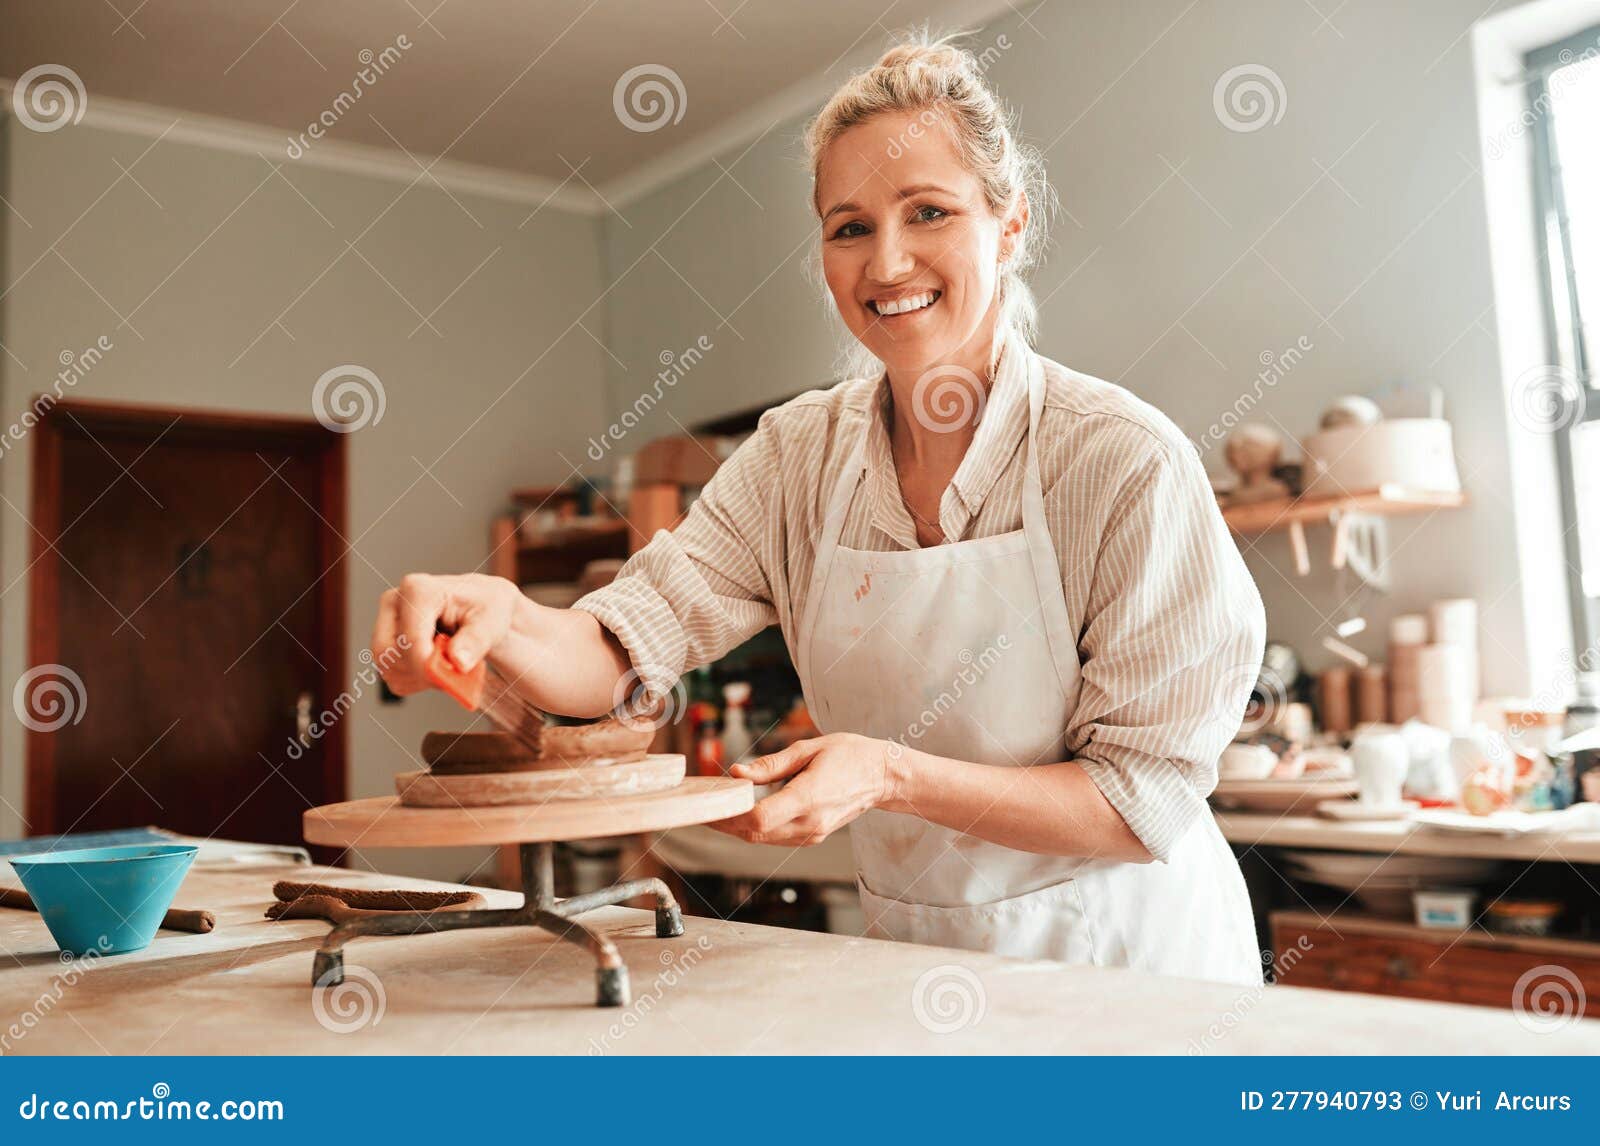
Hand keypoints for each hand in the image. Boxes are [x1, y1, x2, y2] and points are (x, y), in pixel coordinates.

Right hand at [370, 572, 518, 695]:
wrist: (480, 607)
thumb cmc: (486, 608)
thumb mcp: (493, 619)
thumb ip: (476, 640)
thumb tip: (458, 662)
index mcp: (418, 590)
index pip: (410, 639)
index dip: (428, 666)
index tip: (452, 677)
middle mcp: (394, 602)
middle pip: (388, 654)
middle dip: (421, 673)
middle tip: (452, 676)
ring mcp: (385, 622)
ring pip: (388, 668)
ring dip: (420, 679)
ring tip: (450, 666)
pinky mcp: (385, 641)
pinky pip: (393, 676)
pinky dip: (416, 682)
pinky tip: (437, 668)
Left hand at [711, 733, 897, 845]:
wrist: (882, 777)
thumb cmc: (850, 755)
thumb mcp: (808, 749)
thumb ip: (771, 764)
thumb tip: (738, 772)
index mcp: (809, 798)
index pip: (760, 817)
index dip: (730, 814)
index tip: (712, 800)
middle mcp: (810, 823)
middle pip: (755, 832)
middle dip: (725, 822)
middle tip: (702, 806)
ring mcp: (812, 833)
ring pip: (763, 839)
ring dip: (736, 827)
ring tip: (715, 809)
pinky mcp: (813, 836)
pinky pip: (775, 837)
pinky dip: (754, 828)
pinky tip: (741, 814)